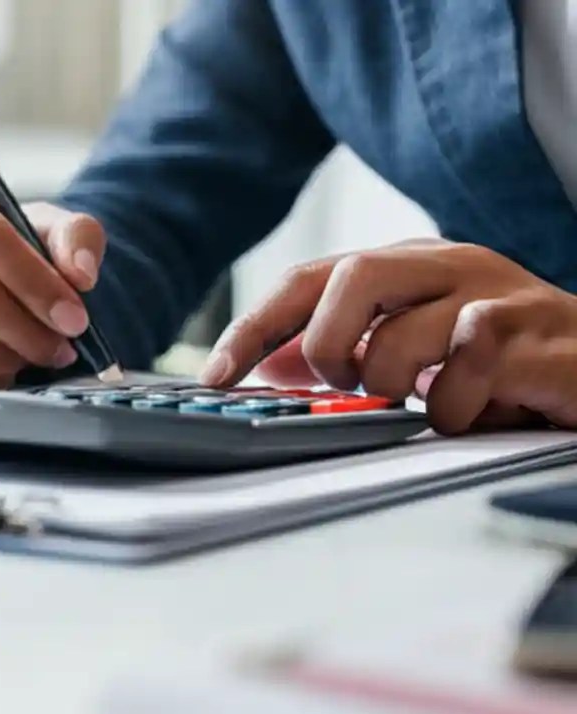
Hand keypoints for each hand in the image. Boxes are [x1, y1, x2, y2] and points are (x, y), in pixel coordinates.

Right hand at [0, 173, 105, 387]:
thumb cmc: (7, 250)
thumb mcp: (47, 228)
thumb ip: (76, 236)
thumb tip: (80, 273)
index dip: (36, 282)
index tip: (74, 315)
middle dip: (28, 329)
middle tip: (62, 345)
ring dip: (10, 358)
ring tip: (34, 355)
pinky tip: (0, 369)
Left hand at [199, 239, 576, 433]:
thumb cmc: (501, 361)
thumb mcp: (413, 349)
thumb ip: (345, 347)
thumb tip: (267, 362)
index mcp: (408, 265)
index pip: (309, 278)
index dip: (255, 326)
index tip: (214, 374)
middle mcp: (448, 266)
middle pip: (352, 276)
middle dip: (326, 344)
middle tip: (343, 384)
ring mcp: (494, 295)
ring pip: (402, 334)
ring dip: (393, 385)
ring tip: (424, 401)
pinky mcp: (535, 337)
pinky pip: (466, 372)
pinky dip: (454, 408)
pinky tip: (475, 412)